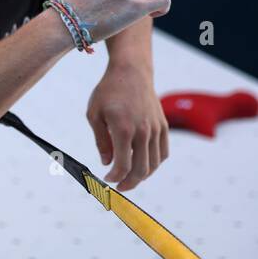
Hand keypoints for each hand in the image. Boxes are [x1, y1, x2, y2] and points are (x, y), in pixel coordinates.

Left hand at [86, 62, 168, 190]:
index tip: (107, 180)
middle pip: (141, 169)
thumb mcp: (94, 115)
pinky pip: (163, 153)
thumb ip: (101, 141)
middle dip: (130, 183)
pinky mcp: (163, 126)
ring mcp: (156, 129)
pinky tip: (143, 165)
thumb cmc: (108, 92)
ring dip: (142, 176)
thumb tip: (106, 162)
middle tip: (119, 187)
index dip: (114, 178)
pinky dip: (154, 163)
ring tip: (130, 178)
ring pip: (154, 163)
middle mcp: (143, 131)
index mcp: (123, 129)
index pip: (123, 165)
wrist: (131, 72)